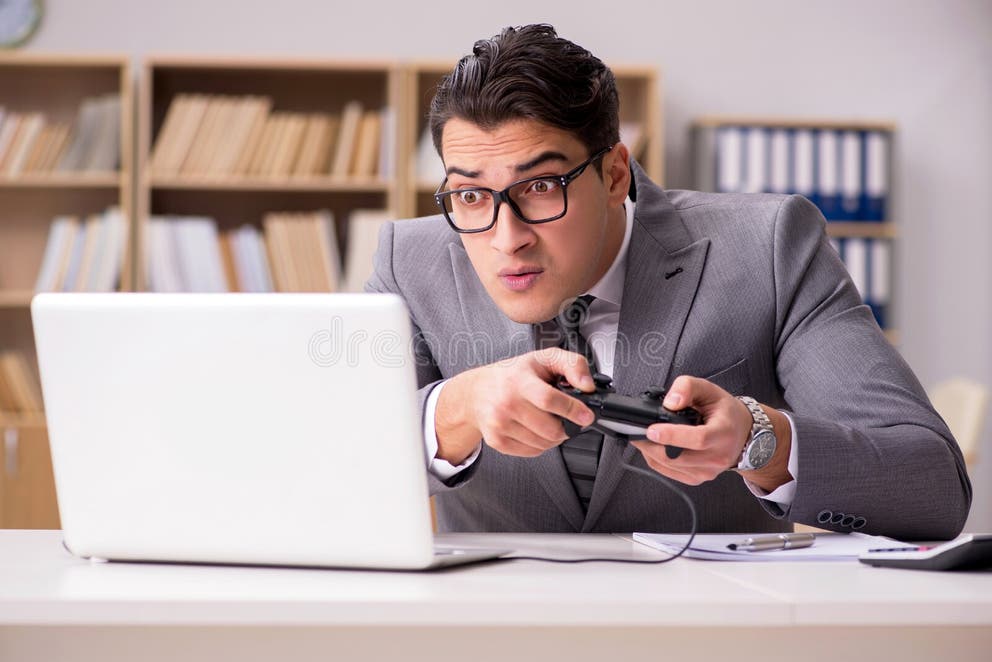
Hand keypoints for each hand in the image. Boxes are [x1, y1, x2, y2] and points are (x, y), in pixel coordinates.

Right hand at [435, 348, 597, 463]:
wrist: (477, 392)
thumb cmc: (512, 375)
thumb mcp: (543, 358)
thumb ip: (572, 364)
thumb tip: (587, 386)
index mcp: (518, 380)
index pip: (549, 399)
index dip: (572, 409)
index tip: (586, 416)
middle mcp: (506, 403)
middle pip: (550, 428)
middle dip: (566, 426)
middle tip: (567, 417)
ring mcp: (500, 425)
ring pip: (544, 443)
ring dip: (555, 436)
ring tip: (548, 419)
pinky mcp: (497, 441)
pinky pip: (532, 451)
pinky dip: (541, 443)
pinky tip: (535, 428)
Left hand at [631, 375, 791, 489]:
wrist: (742, 435)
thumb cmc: (725, 413)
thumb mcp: (709, 390)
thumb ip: (687, 387)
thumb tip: (670, 402)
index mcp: (723, 433)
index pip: (697, 439)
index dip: (672, 436)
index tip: (651, 430)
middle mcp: (717, 456)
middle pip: (677, 456)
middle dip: (650, 444)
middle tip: (634, 430)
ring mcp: (707, 471)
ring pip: (669, 466)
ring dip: (650, 451)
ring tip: (641, 436)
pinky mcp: (697, 478)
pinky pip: (668, 472)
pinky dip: (655, 459)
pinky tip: (652, 446)